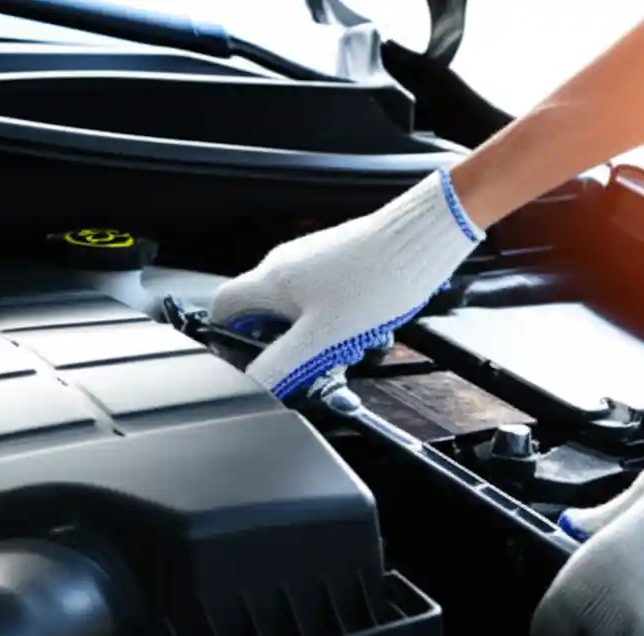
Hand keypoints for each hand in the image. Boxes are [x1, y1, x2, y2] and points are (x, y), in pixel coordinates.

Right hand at [209, 170, 483, 397]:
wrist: (420, 240)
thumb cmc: (376, 282)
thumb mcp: (322, 338)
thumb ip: (282, 365)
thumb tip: (253, 386)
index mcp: (271, 281)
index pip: (223, 308)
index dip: (225, 339)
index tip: (244, 361)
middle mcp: (286, 266)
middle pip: (266, 316)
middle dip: (289, 347)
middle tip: (312, 365)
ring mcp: (314, 262)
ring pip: (302, 312)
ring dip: (322, 338)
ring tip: (352, 348)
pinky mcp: (341, 262)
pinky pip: (329, 301)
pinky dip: (343, 322)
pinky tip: (370, 331)